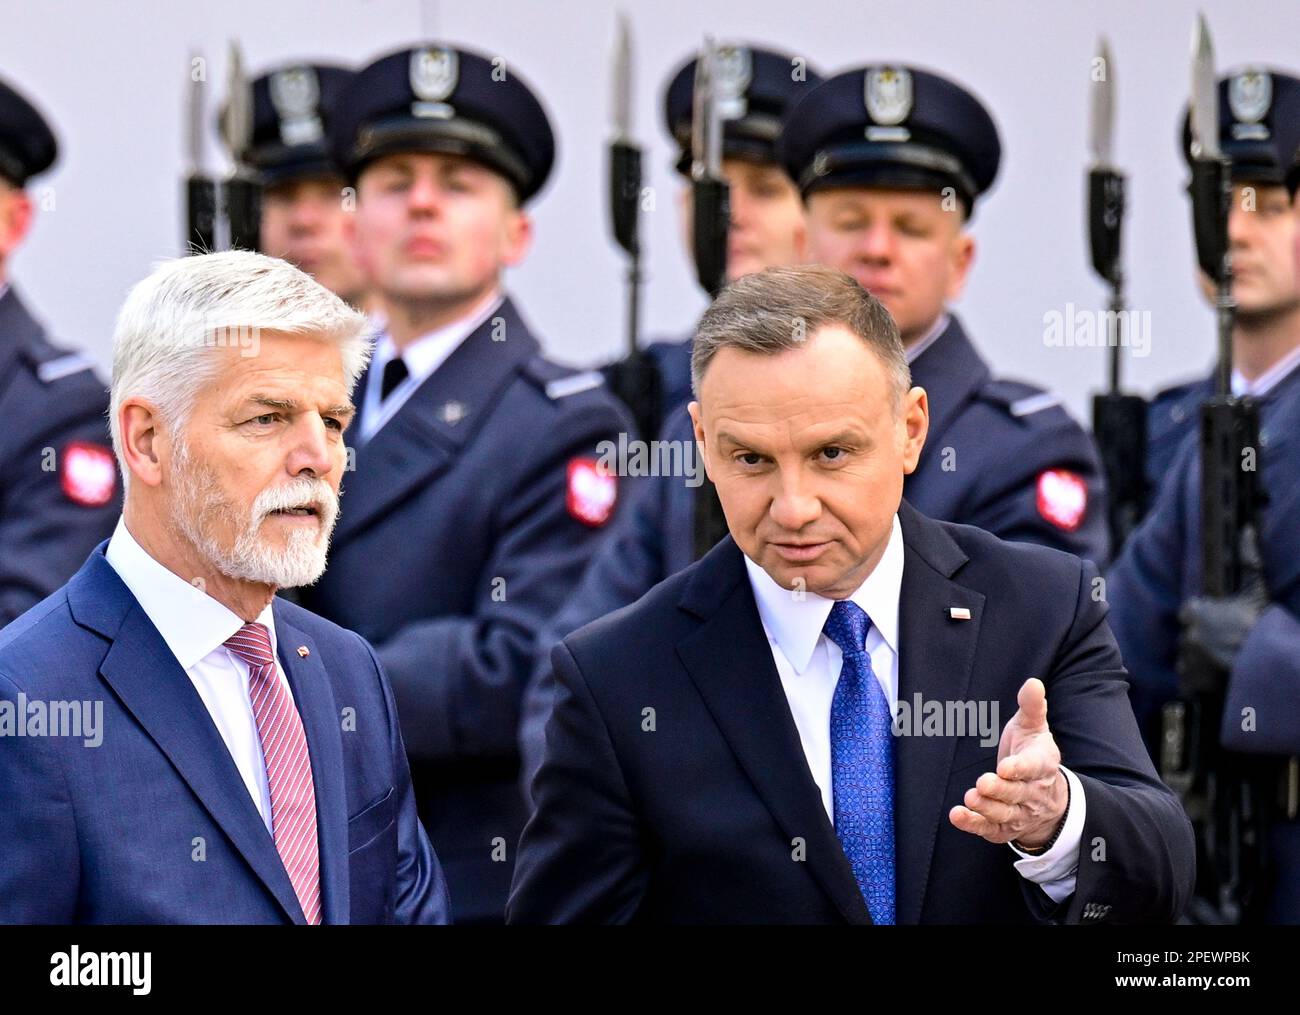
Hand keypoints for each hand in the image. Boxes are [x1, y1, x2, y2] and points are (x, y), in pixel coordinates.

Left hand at [949, 678, 1067, 848]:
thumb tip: (1033, 682)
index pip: (1033, 768)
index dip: (1020, 768)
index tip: (1006, 766)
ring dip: (987, 809)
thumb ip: (1032, 707)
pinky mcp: (1004, 828)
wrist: (1049, 798)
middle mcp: (1033, 792)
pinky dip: (974, 825)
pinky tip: (958, 816)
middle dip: (1000, 790)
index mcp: (1042, 765)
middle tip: (982, 783)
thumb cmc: (1033, 753)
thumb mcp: (1034, 728)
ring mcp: (1020, 812)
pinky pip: (990, 830)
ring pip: (1005, 814)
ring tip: (970, 798)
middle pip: (1017, 794)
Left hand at [1178, 527, 1268, 680]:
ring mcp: (1189, 661)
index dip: (1206, 616)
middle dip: (1204, 637)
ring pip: (1190, 657)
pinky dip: (1201, 678)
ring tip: (1226, 660)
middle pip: (1190, 635)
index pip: (1191, 611)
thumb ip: (1249, 558)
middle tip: (1228, 643)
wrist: (1271, 662)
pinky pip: (1190, 679)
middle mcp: (1188, 635)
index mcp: (1196, 613)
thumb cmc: (1263, 623)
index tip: (1222, 622)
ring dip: (1202, 658)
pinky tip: (1220, 675)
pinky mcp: (1192, 683)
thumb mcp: (1257, 588)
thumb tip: (1248, 528)